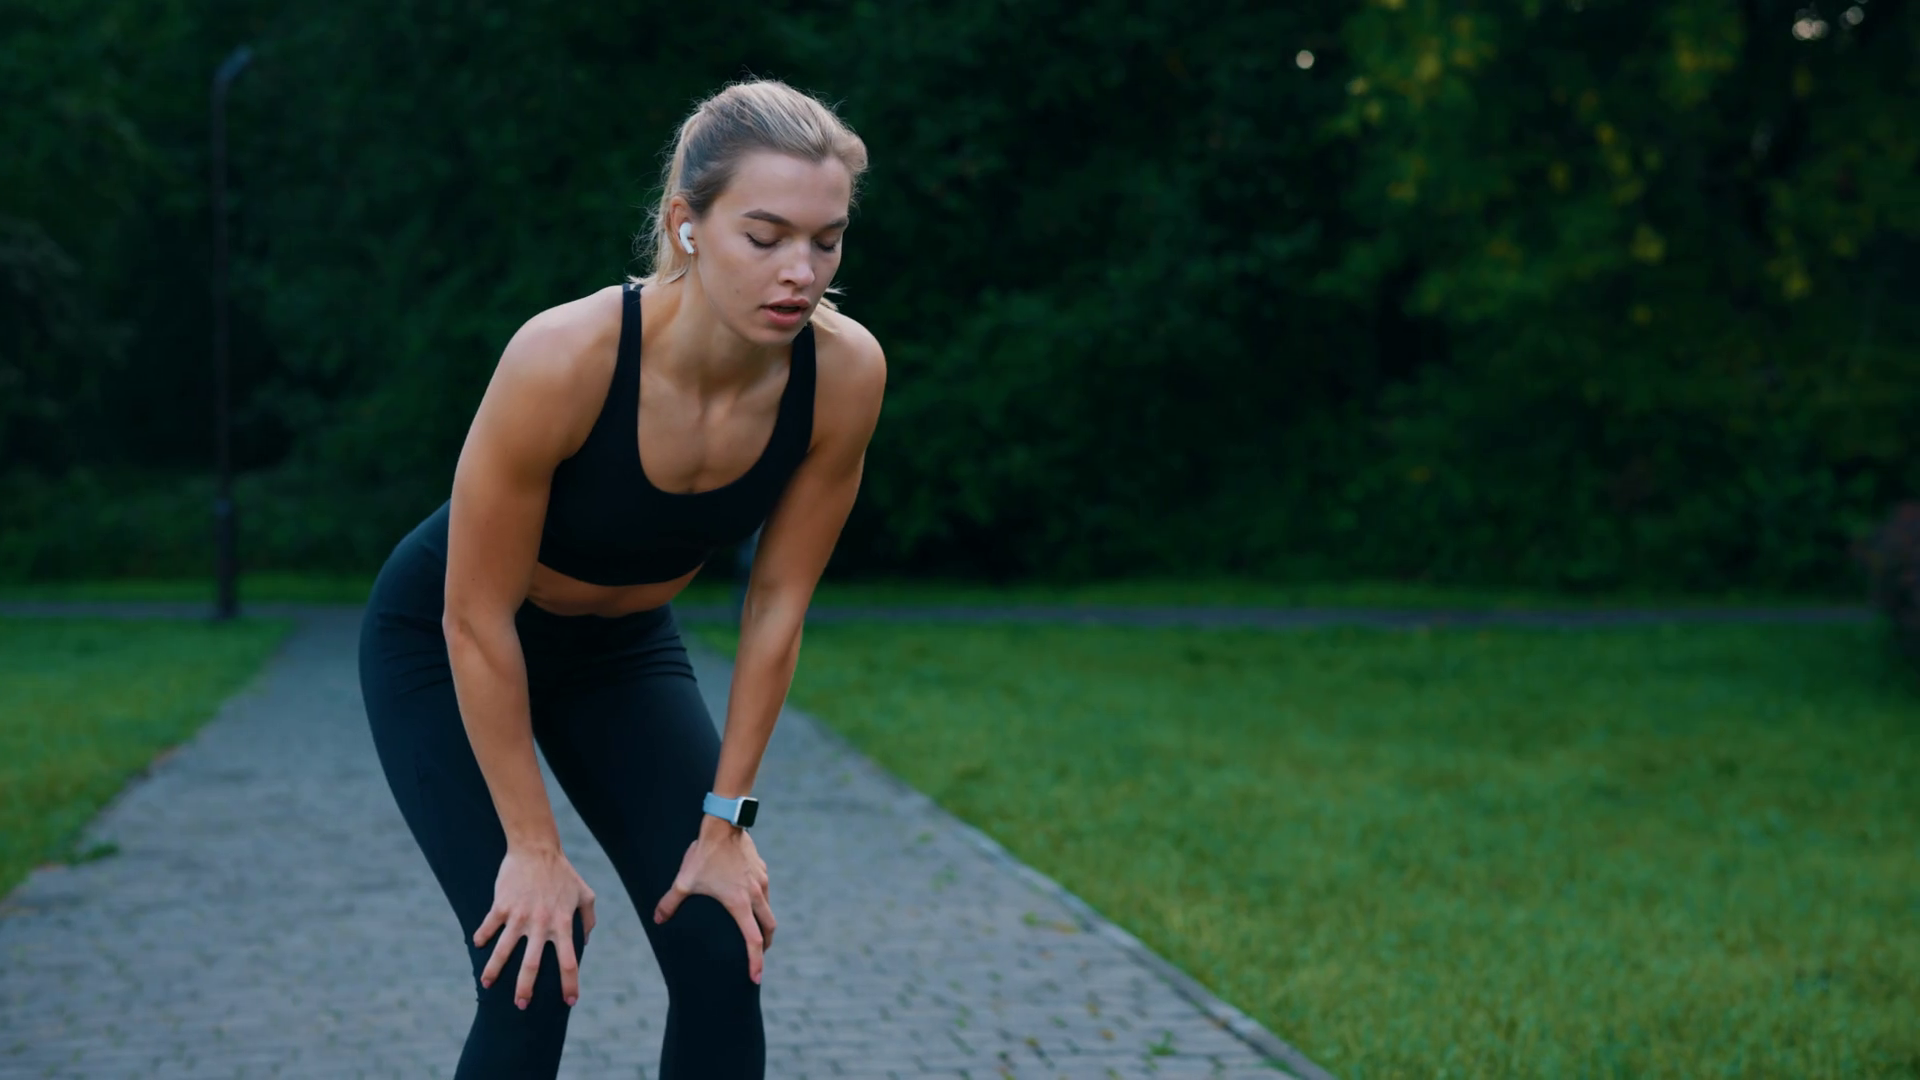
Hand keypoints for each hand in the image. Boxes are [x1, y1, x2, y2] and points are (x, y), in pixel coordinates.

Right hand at [473, 846, 597, 1008]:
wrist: (536, 848)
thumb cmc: (563, 873)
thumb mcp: (585, 894)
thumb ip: (587, 920)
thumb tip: (585, 942)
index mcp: (562, 923)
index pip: (569, 961)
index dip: (570, 983)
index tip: (570, 1001)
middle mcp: (540, 923)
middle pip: (532, 964)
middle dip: (526, 989)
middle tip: (522, 1006)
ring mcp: (519, 915)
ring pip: (503, 951)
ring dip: (494, 971)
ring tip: (487, 985)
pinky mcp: (501, 906)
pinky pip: (488, 927)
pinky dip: (481, 938)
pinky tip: (477, 946)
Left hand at [653, 817, 775, 983]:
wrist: (723, 825)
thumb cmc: (704, 855)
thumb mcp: (684, 881)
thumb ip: (670, 902)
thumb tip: (657, 920)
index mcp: (739, 904)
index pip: (753, 940)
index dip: (755, 961)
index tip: (756, 977)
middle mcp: (755, 895)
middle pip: (769, 927)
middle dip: (766, 944)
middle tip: (759, 955)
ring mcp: (761, 881)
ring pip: (768, 908)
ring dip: (764, 922)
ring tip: (755, 928)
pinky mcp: (762, 869)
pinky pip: (764, 890)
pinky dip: (760, 901)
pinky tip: (749, 898)